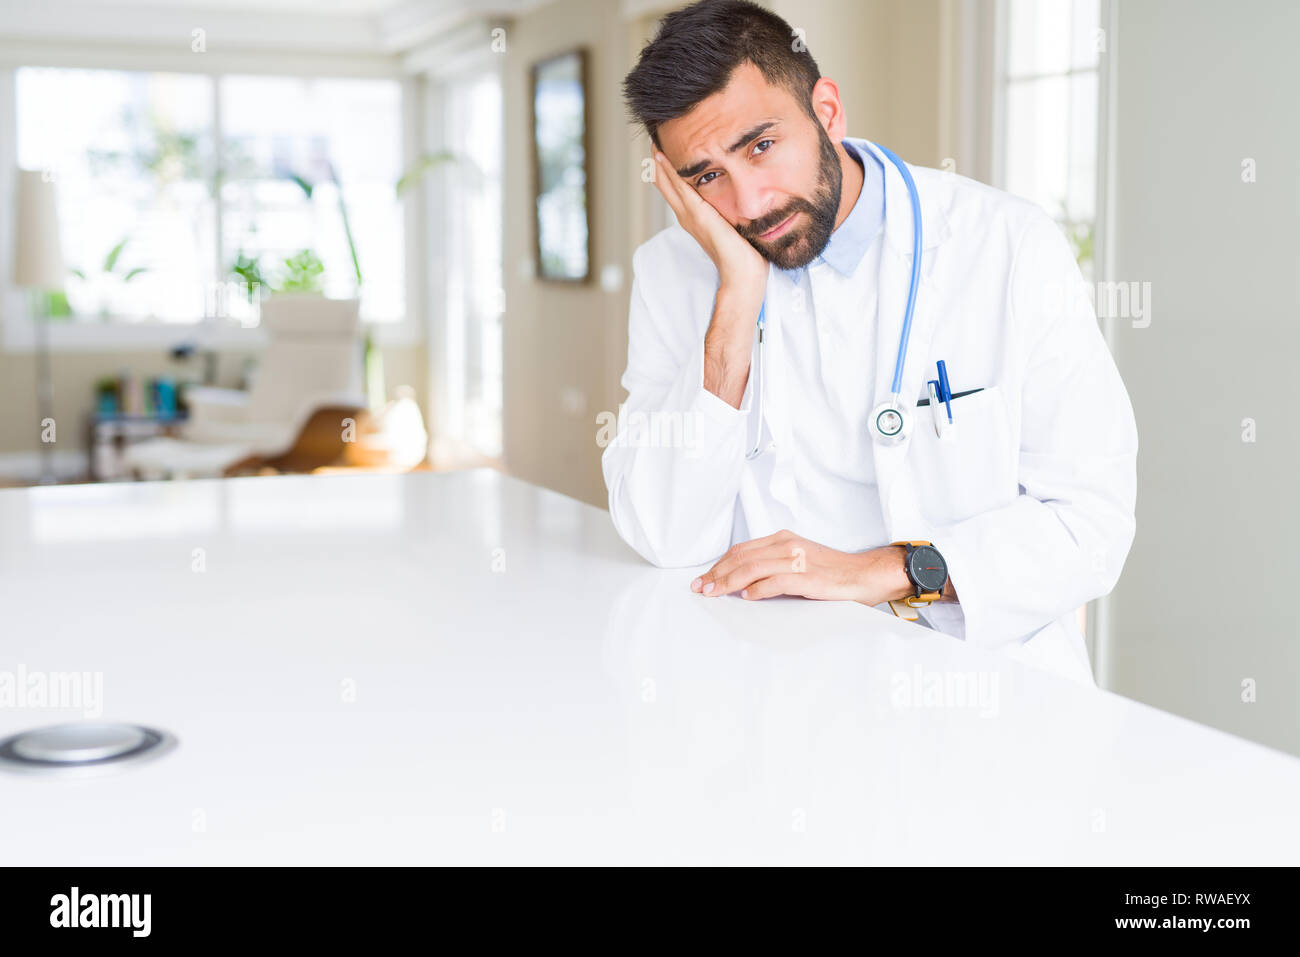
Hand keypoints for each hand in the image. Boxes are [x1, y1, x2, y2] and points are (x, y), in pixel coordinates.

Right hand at [652, 151, 766, 296]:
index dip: (670, 170)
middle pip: (665, 183)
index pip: (677, 189)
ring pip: (668, 182)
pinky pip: (680, 187)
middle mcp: (688, 216)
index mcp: (696, 218)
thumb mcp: (737, 226)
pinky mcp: (697, 215)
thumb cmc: (746, 256)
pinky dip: (669, 171)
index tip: (668, 149)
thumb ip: (733, 212)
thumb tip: (744, 200)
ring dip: (661, 162)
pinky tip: (663, 156)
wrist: (743, 276)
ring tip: (655, 141)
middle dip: (661, 162)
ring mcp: (690, 215)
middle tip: (656, 138)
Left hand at [689, 530, 912, 604]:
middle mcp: (786, 545)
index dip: (719, 564)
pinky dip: (757, 590)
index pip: (741, 550)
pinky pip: (774, 582)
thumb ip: (772, 564)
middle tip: (700, 587)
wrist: (864, 574)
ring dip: (729, 582)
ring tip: (714, 593)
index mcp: (782, 539)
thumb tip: (741, 581)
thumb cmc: (831, 571)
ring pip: (752, 568)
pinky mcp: (807, 576)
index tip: (704, 578)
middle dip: (717, 573)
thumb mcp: (797, 559)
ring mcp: (796, 560)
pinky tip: (746, 597)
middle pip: (741, 557)